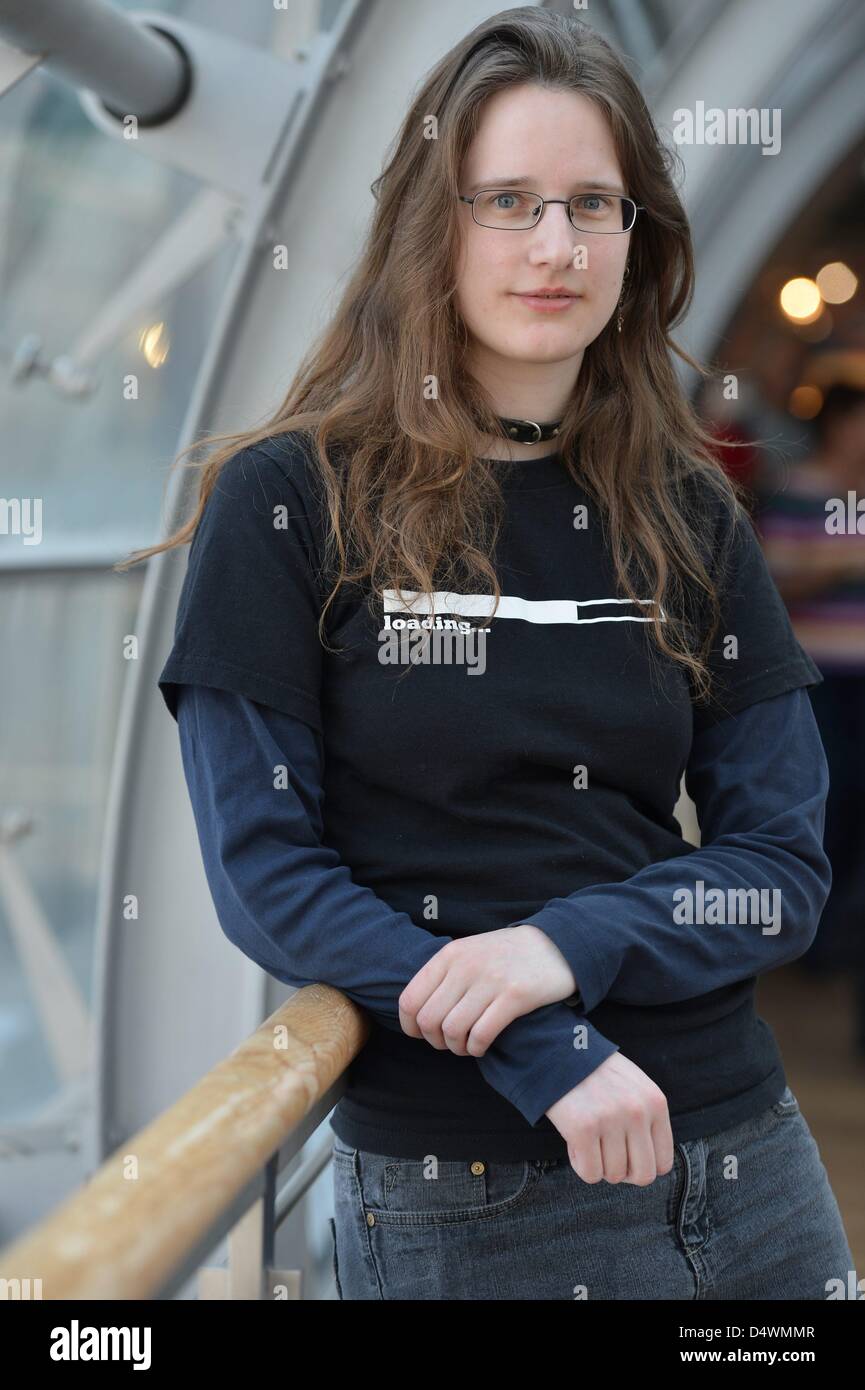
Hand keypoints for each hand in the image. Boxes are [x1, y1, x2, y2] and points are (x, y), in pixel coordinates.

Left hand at [398, 924, 576, 1055]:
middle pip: (429, 1020)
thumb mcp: (470, 952)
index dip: (410, 1026)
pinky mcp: (515, 996)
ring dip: (456, 1048)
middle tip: (448, 1043)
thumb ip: (444, 975)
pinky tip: (482, 1047)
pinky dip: (476, 1048)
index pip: (410, 999)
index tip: (421, 1035)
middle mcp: (466, 966)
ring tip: (466, 1046)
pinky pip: (481, 1034)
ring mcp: (491, 980)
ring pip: (453, 1030)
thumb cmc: (508, 955)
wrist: (557, 944)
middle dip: (435, 1041)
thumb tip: (416, 1011)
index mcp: (450, 955)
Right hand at [546, 1051, 673, 1185]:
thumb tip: (652, 1164)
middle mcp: (637, 1111)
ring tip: (588, 1139)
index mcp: (655, 1102)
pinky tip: (574, 1142)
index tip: (625, 1156)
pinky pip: (589, 1173)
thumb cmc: (596, 1073)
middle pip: (643, 1175)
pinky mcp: (583, 1128)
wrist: (558, 1051)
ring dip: (598, 1164)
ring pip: (613, 1175)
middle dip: (623, 1173)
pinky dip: (580, 1164)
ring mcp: (611, 1119)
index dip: (642, 1166)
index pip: (663, 1162)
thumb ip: (648, 1118)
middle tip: (606, 1154)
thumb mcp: (634, 1086)